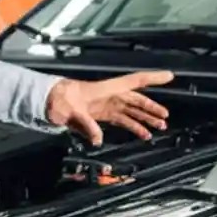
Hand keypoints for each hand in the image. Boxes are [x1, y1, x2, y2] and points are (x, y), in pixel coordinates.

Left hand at [45, 71, 173, 145]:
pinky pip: (121, 120)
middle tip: (165, 116)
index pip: (134, 81)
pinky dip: (132, 126)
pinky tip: (142, 134)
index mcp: (106, 89)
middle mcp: (109, 95)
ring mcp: (105, 105)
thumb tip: (98, 140)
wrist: (46, 100)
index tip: (170, 76)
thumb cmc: (59, 99)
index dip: (153, 78)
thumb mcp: (72, 111)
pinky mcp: (100, 114)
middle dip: (151, 107)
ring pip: (130, 111)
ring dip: (144, 118)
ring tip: (159, 127)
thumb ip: (86, 125)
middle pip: (136, 99)